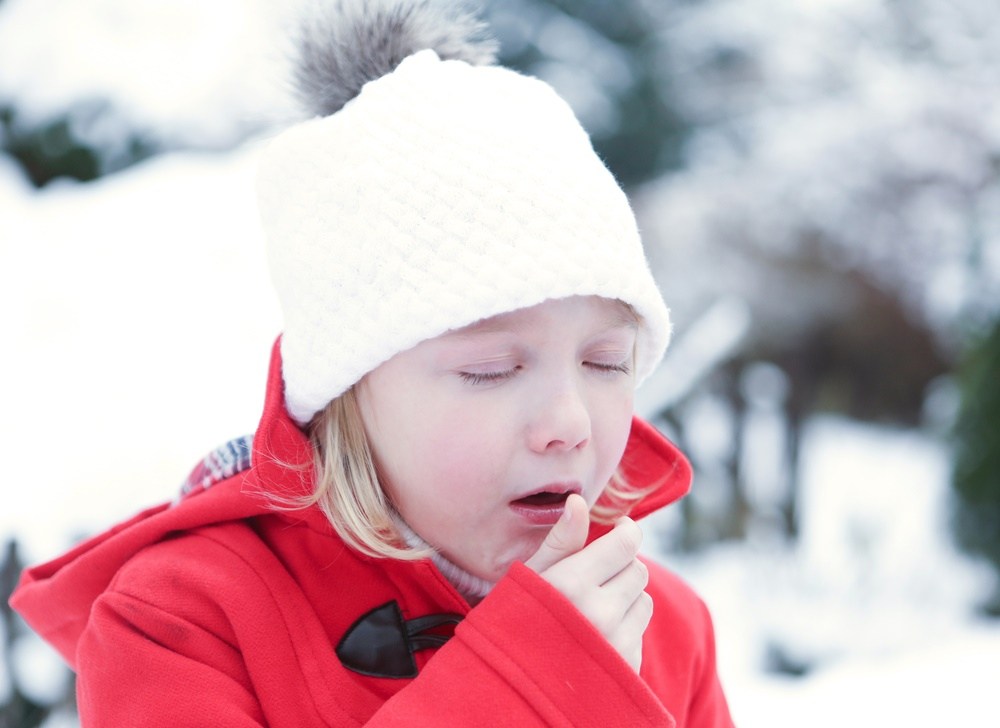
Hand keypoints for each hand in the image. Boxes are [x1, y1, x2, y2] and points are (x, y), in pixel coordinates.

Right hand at [524, 494, 651, 671]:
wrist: (513, 688)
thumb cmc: (515, 623)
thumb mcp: (530, 578)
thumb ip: (560, 540)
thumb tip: (579, 501)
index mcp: (571, 585)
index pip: (625, 543)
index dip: (626, 530)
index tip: (618, 529)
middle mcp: (599, 614)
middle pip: (637, 569)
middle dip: (621, 564)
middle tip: (595, 573)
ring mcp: (617, 644)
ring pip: (644, 599)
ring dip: (626, 595)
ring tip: (593, 606)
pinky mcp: (628, 667)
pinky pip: (640, 630)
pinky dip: (626, 625)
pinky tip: (596, 634)